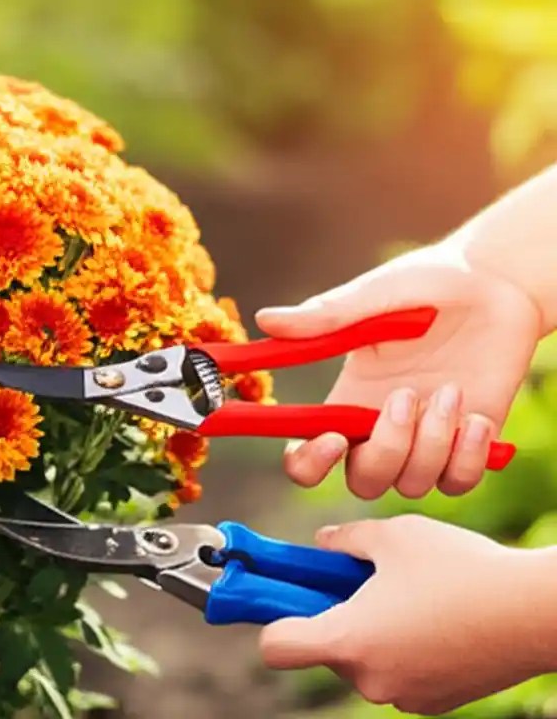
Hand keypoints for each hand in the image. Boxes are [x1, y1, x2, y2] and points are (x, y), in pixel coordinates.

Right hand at [256, 240, 541, 498]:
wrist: (501, 281)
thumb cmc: (430, 281)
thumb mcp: (375, 297)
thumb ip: (325, 316)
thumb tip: (265, 320)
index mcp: (349, 398)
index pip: (309, 455)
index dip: (310, 463)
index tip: (333, 438)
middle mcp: (381, 426)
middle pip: (362, 482)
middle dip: (384, 451)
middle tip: (406, 397)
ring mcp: (427, 438)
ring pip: (411, 484)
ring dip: (431, 444)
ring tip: (451, 391)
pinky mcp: (471, 442)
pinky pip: (458, 482)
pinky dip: (467, 458)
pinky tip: (475, 417)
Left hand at [260, 515, 556, 714]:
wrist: (537, 611)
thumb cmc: (461, 568)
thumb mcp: (393, 536)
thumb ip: (344, 541)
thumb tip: (323, 543)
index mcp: (348, 640)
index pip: (276, 647)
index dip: (272, 619)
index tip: (282, 597)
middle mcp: (370, 679)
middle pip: (324, 649)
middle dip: (334, 616)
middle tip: (357, 582)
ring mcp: (405, 696)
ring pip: (365, 660)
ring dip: (373, 632)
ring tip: (407, 596)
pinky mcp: (436, 702)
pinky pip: (399, 672)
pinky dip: (404, 649)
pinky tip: (435, 618)